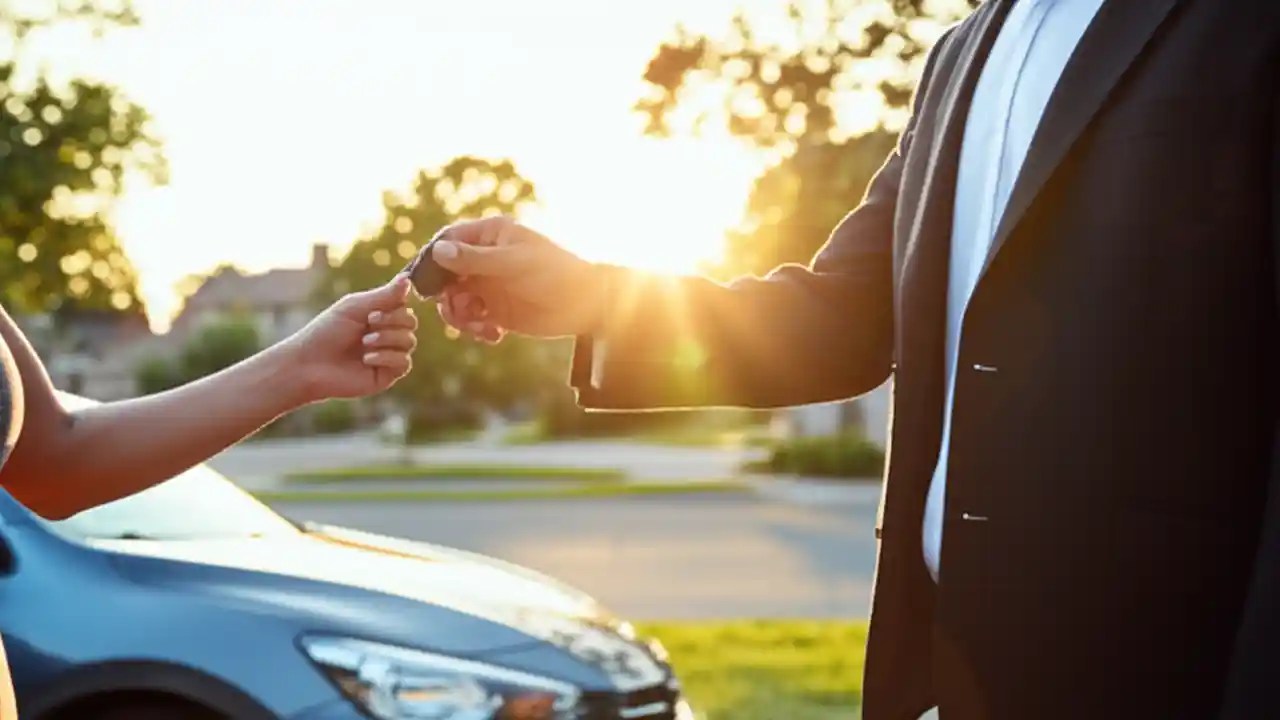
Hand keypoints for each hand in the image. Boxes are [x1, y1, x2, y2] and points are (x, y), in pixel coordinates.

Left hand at [284, 275, 418, 400]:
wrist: (310, 364)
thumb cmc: (327, 332)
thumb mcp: (355, 307)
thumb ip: (385, 295)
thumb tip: (408, 278)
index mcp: (378, 316)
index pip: (404, 306)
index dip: (396, 307)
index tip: (373, 311)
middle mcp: (385, 334)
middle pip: (411, 323)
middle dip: (392, 322)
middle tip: (369, 324)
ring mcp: (387, 355)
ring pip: (409, 342)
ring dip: (387, 339)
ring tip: (365, 343)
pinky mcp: (386, 375)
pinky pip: (404, 363)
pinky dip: (387, 358)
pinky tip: (367, 359)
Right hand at [428, 216, 607, 342]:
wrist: (585, 304)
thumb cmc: (554, 272)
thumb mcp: (514, 262)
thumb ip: (476, 259)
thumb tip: (439, 251)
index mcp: (490, 236)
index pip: (449, 240)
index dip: (432, 259)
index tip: (425, 282)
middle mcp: (484, 259)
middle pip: (444, 273)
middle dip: (444, 294)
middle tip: (457, 310)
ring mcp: (488, 285)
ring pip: (453, 299)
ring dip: (457, 315)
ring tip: (478, 325)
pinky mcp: (494, 310)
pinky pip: (469, 319)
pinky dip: (473, 329)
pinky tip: (493, 335)